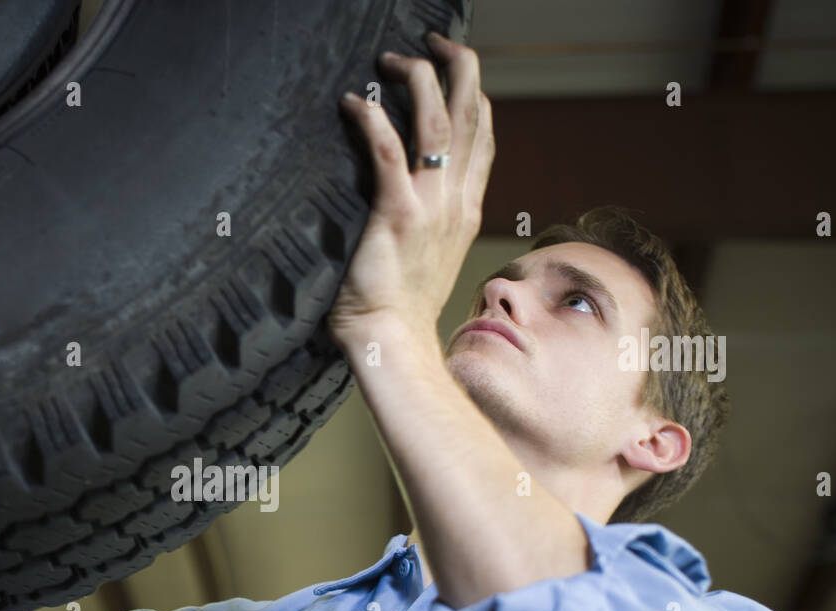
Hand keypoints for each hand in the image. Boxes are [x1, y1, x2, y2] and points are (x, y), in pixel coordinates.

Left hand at [328, 34, 493, 356]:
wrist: (392, 343)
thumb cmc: (399, 307)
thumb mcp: (429, 255)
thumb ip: (429, 219)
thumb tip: (409, 193)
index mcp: (467, 208)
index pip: (482, 135)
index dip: (472, 92)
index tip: (452, 67)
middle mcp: (457, 201)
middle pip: (471, 114)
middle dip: (457, 65)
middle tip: (430, 41)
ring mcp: (431, 207)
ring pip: (436, 122)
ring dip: (416, 79)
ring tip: (390, 59)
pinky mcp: (397, 217)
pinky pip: (388, 152)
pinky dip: (371, 120)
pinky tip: (352, 103)